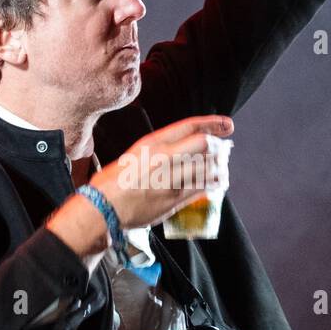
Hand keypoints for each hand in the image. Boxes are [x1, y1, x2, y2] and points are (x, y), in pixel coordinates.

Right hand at [94, 114, 233, 229]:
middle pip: (205, 145)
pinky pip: (202, 188)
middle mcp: (164, 158)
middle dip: (219, 147)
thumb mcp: (135, 154)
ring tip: (221, 168)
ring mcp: (170, 180)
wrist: (103, 207)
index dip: (213, 123)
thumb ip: (158, 150)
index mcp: (152, 143)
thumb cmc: (113, 181)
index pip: (190, 126)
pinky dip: (213, 184)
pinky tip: (216, 183)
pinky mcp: (174, 200)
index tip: (227, 125)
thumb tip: (183, 149)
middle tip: (224, 151)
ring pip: (208, 168)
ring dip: (219, 167)